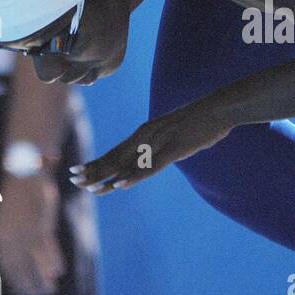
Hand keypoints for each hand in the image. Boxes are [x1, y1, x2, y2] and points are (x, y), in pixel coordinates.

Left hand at [0, 174, 63, 294]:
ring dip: (42, 277)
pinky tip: (58, 272)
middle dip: (29, 283)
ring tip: (49, 290)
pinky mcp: (41, 224)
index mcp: (1, 232)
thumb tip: (15, 252)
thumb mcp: (9, 216)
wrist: (24, 171)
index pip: (6, 262)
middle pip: (21, 266)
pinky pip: (48, 248)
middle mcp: (12, 234)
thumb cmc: (17, 194)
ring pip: (35, 261)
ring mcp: (27, 230)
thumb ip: (11, 233)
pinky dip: (53, 260)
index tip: (20, 291)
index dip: (14, 278)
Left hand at [73, 102, 231, 193]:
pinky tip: (120, 183)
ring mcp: (160, 142)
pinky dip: (134, 176)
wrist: (220, 108)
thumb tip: (156, 155)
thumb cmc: (200, 121)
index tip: (79, 171)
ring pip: (129, 163)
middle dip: (94, 170)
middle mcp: (147, 136)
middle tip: (74, 179)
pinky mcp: (174, 149)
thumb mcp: (176, 135)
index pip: (116, 151)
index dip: (96, 163)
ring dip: (108, 176)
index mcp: (146, 133)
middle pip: (116, 157)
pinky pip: (151, 166)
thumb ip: (163, 144)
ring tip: (90, 187)